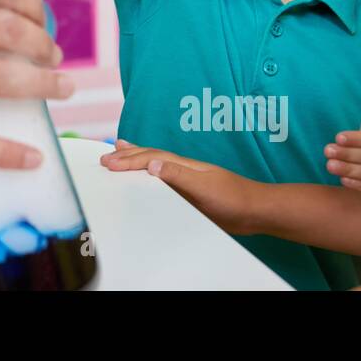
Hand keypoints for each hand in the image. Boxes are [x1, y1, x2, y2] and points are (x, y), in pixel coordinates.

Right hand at [102, 141, 259, 234]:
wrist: (255, 210)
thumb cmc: (233, 198)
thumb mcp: (204, 187)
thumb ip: (178, 175)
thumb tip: (152, 165)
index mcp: (182, 165)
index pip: (149, 159)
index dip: (128, 161)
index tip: (108, 163)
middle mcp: (182, 169)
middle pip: (149, 157)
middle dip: (126, 156)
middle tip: (105, 157)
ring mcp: (186, 178)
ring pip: (154, 165)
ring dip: (135, 158)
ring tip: (120, 150)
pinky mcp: (189, 191)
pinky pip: (162, 180)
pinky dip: (149, 174)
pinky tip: (148, 175)